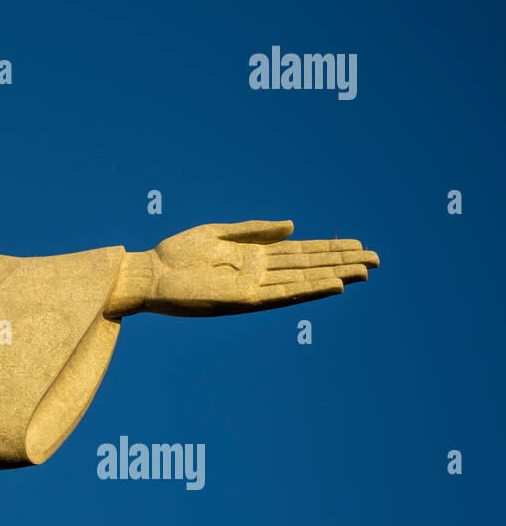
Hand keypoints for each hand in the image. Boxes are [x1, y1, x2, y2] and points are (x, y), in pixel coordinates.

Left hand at [107, 220, 378, 317]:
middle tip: (377, 260)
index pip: (300, 252)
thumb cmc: (176, 254)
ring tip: (364, 272)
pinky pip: (282, 295)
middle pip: (309, 266)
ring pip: (302, 281)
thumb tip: (293, 225)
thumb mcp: (218, 233)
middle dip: (341, 262)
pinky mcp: (242, 300)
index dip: (329, 249)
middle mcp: (258, 274)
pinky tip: (331, 284)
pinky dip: (307, 290)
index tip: (358, 245)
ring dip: (333, 276)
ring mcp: (253, 288)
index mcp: (253, 256)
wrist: (148, 273)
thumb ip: (255, 229)